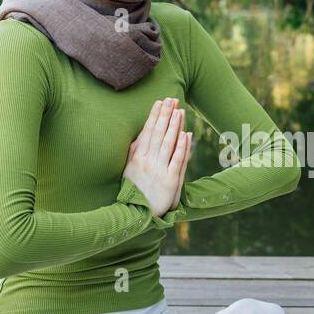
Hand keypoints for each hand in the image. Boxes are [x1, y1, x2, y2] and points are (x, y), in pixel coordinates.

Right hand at [125, 98, 192, 218]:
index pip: (147, 131)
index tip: (160, 102)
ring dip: (174, 126)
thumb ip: (134, 152)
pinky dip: (181, 147)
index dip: (154, 115)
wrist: (135, 213)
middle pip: (158, 133)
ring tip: (179, 111)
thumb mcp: (128, 169)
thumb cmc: (132, 191)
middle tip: (172, 99)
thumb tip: (139, 135)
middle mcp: (148, 161)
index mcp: (137, 157)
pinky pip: (177, 160)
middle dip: (166, 115)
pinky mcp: (170, 181)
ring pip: (168, 143)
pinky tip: (185, 134)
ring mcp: (159, 170)